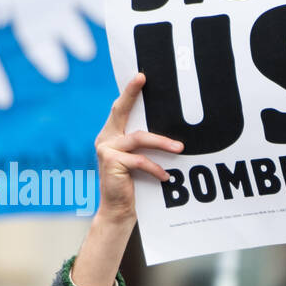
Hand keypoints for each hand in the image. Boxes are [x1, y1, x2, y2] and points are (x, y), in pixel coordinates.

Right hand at [93, 72, 183, 224]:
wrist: (119, 209)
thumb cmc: (133, 184)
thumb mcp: (139, 160)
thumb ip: (144, 145)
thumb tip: (169, 129)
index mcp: (112, 134)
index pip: (121, 109)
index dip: (129, 92)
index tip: (141, 75)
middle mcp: (105, 138)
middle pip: (121, 111)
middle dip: (131, 93)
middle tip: (143, 78)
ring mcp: (106, 149)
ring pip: (139, 138)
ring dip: (162, 143)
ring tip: (180, 149)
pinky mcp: (111, 161)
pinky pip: (140, 160)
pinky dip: (155, 168)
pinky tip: (166, 177)